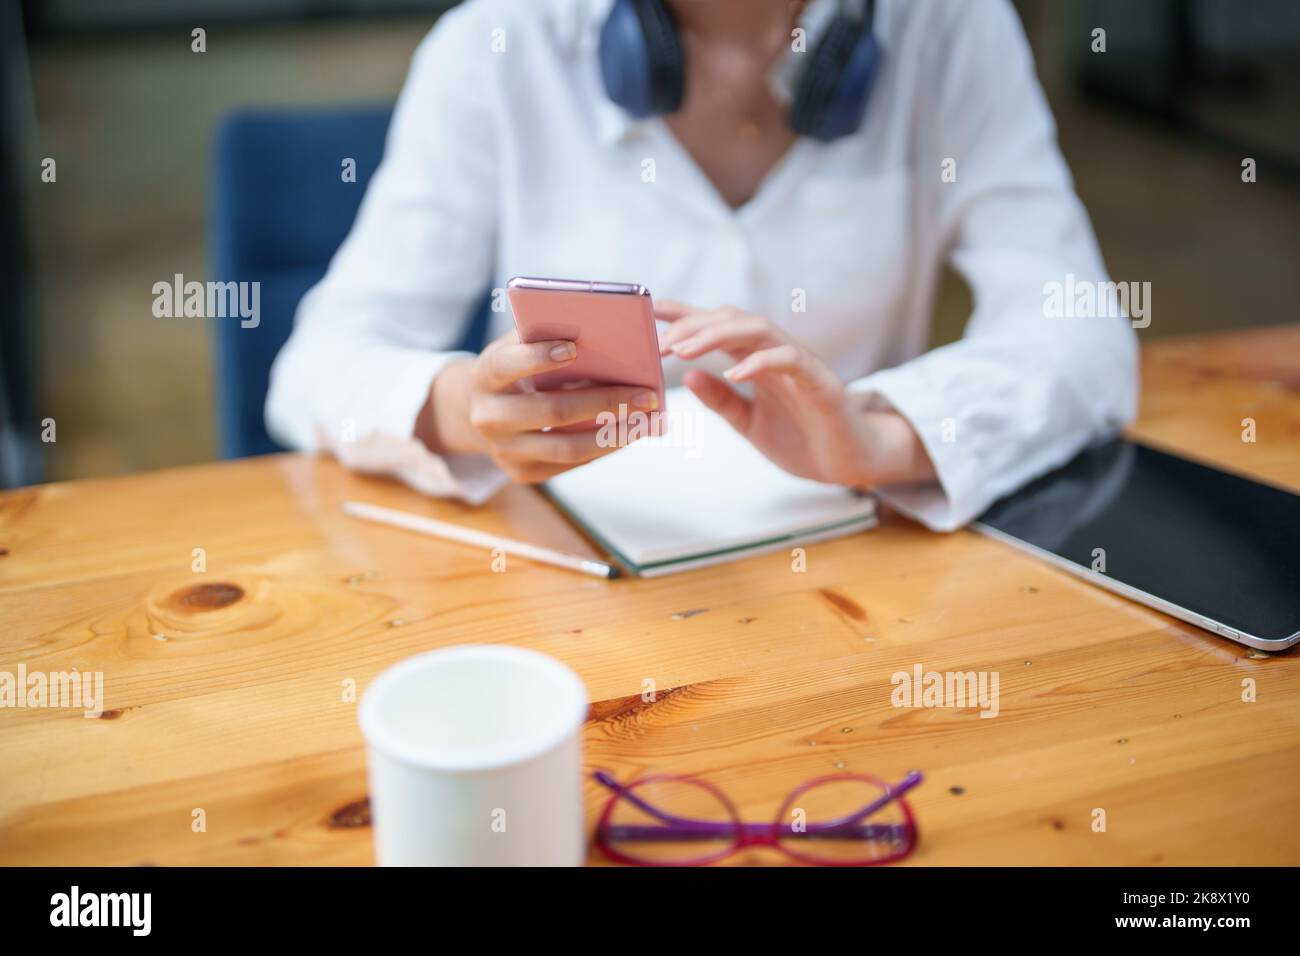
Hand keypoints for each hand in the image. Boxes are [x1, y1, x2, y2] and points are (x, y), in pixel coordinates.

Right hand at [417, 329, 659, 482]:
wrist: (478, 411)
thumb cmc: (511, 369)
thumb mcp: (515, 347)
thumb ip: (543, 335)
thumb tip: (599, 328)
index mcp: (485, 376)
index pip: (507, 365)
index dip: (539, 357)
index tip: (575, 347)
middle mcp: (489, 417)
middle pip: (551, 411)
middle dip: (604, 401)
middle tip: (646, 394)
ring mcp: (505, 450)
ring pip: (567, 447)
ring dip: (615, 434)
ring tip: (650, 420)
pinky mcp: (523, 472)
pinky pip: (572, 462)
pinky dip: (605, 447)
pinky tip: (632, 433)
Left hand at [655, 301, 935, 487]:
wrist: (849, 464)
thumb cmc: (802, 439)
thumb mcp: (749, 423)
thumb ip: (722, 400)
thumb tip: (690, 376)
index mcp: (756, 361)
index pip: (716, 326)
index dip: (682, 314)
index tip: (646, 311)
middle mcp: (776, 353)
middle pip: (731, 318)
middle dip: (691, 326)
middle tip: (657, 343)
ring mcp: (800, 364)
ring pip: (758, 329)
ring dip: (717, 334)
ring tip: (684, 350)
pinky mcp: (821, 382)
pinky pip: (790, 360)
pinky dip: (760, 362)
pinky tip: (733, 372)